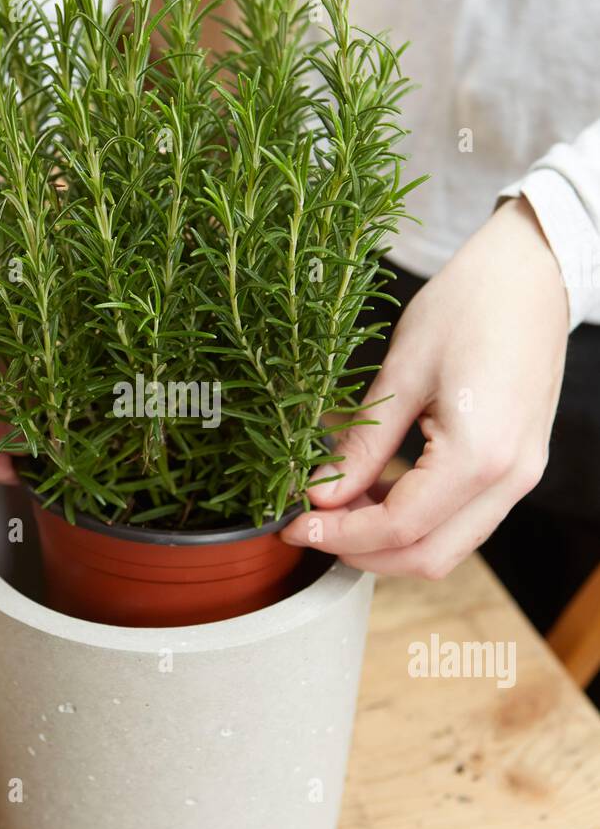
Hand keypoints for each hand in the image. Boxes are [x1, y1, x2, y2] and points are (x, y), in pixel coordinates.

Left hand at [280, 197, 568, 577]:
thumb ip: (361, 447)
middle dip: (362, 552)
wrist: (531, 272)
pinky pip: (463, 519)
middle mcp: (509, 479)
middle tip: (312, 525)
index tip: (296, 525)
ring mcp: (519, 477)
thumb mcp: (400, 374)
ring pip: (447, 546)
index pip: (399, 529)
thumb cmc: (469, 305)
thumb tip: (319, 494)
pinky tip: (376, 491)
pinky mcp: (516, 467)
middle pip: (427, 557)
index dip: (339, 535)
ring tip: (339, 504)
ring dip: (389, 540)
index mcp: (479, 455)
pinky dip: (417, 520)